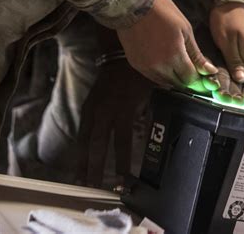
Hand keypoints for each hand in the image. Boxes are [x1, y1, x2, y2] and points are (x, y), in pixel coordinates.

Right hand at [76, 59, 150, 186]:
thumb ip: (154, 110)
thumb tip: (164, 128)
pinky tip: (79, 159)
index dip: (122, 162)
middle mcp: (104, 110)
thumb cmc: (139, 73)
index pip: (122, 140)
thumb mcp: (152, 89)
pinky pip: (81, 130)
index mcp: (123, 107)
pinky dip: (79, 146)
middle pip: (97, 144)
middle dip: (95, 167)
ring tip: (80, 180)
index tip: (123, 180)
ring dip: (82, 160)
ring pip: (85, 139)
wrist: (117, 55)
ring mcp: (92, 108)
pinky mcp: (86, 106)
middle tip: (93, 187)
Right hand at [117, 0, 218, 92]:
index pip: (190, 79)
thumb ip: (196, 54)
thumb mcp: (185, 29)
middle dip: (187, 79)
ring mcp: (145, 67)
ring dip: (174, 77)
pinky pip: (152, 76)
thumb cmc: (162, 11)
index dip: (199, 80)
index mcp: (174, 56)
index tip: (204, 75)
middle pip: (178, 83)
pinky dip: (161, 74)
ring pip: (164, 82)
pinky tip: (164, 62)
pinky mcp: (136, 64)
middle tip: (192, 68)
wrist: (132, 4)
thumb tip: (210, 70)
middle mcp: (159, 67)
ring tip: (178, 64)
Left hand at [194, 24, 243, 105]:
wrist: (231, 2)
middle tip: (227, 97)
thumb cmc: (227, 20)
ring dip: (243, 87)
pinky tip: (229, 77)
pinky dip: (242, 77)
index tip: (236, 101)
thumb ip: (235, 60)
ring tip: (225, 89)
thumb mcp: (227, 40)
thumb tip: (242, 79)